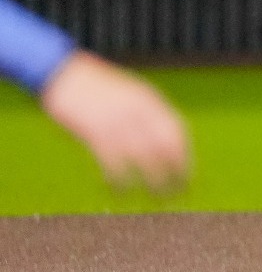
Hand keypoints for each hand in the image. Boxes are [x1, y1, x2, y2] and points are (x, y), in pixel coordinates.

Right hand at [39, 51, 190, 193]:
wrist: (64, 74)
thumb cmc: (98, 86)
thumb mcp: (131, 92)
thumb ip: (147, 112)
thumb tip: (164, 138)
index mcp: (148, 100)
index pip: (176, 132)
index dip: (184, 155)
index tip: (187, 173)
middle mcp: (137, 112)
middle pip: (164, 147)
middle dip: (176, 171)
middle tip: (179, 191)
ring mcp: (116, 122)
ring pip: (143, 158)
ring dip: (153, 180)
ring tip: (159, 197)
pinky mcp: (94, 133)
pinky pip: (113, 162)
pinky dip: (119, 179)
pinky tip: (121, 190)